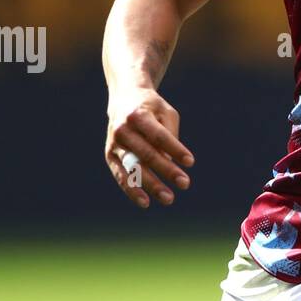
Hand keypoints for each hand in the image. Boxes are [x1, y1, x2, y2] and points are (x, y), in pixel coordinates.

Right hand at [105, 89, 193, 208]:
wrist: (124, 98)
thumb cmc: (151, 108)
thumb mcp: (165, 113)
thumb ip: (169, 135)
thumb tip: (171, 163)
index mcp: (138, 115)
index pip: (159, 135)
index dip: (175, 149)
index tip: (190, 162)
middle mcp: (123, 130)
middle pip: (147, 154)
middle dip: (167, 170)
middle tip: (185, 184)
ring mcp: (114, 144)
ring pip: (133, 168)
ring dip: (151, 185)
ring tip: (168, 199)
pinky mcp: (110, 155)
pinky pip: (121, 175)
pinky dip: (132, 190)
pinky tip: (145, 202)